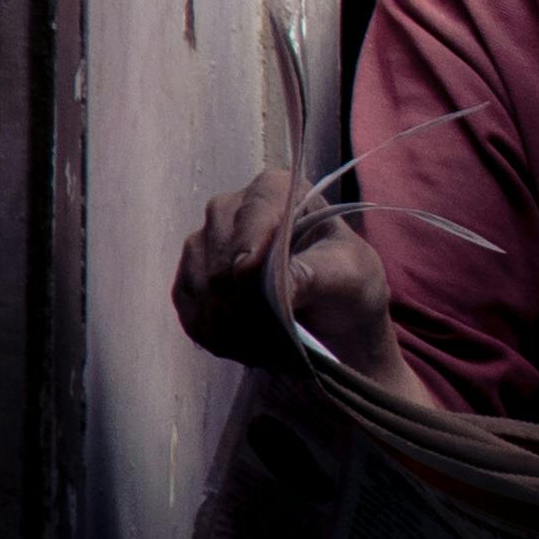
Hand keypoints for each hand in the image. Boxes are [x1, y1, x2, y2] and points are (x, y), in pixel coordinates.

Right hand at [173, 168, 391, 380]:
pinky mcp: (191, 277)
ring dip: (230, 323)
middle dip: (244, 302)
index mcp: (276, 191)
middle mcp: (231, 209)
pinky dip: (213, 331)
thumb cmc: (347, 282)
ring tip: (263, 347)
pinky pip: (188, 305)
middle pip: (220, 255)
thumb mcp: (349, 275)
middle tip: (271, 337)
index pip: (253, 214)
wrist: (331, 312)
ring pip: (201, 284)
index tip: (257, 284)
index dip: (251, 251)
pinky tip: (241, 346)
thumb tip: (282, 285)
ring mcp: (205, 242)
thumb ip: (316, 274)